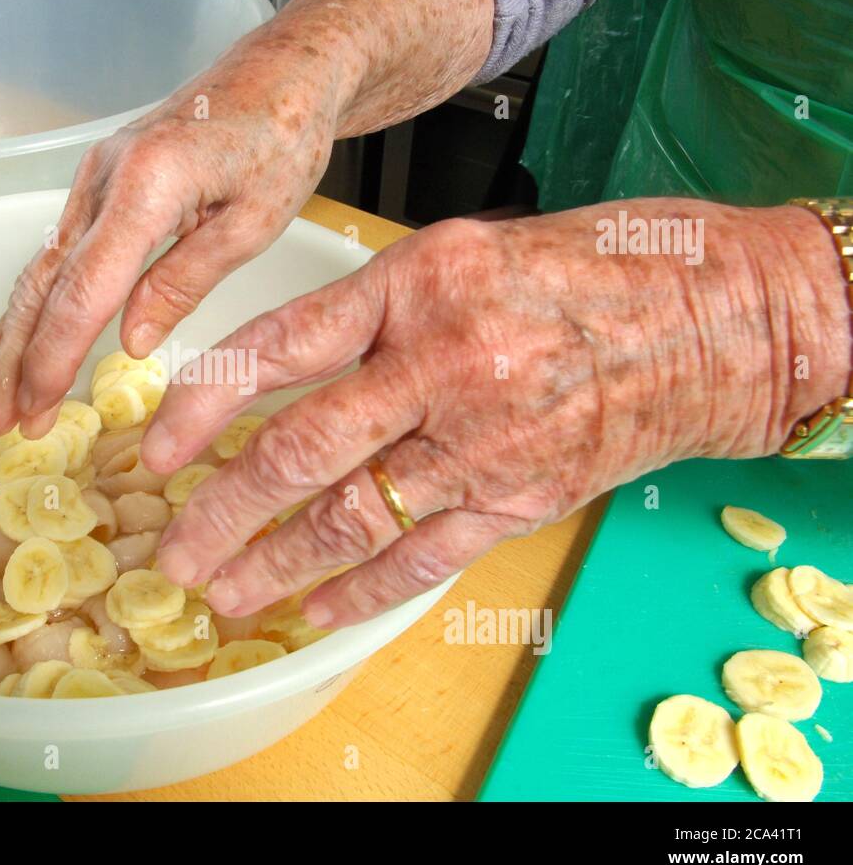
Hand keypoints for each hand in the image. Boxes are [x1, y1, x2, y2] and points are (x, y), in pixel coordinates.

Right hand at [0, 27, 338, 438]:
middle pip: (46, 283)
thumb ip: (184, 281)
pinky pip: (60, 249)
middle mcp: (105, 177)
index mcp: (147, 186)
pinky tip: (10, 332)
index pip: (85, 289)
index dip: (54, 356)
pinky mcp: (103, 180)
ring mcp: (97, 175)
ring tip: (2, 397)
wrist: (284, 70)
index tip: (34, 407)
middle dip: (19, 360)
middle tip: (2, 421)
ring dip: (18, 337)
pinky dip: (36, 297)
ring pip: (43, 268)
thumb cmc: (282, 138)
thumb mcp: (252, 222)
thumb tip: (129, 343)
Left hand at [139, 201, 850, 627]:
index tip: (157, 446)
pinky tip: (313, 611)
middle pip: (302, 448)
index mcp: (417, 285)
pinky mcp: (522, 498)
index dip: (205, 401)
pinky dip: (361, 590)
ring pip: (354, 517)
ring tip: (220, 592)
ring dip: (276, 563)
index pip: (279, 346)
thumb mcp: (459, 253)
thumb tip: (268, 368)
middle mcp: (445, 364)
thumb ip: (370, 310)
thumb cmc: (581, 271)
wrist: (708, 317)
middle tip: (172, 550)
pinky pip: (425, 556)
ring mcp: (486, 440)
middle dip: (223, 509)